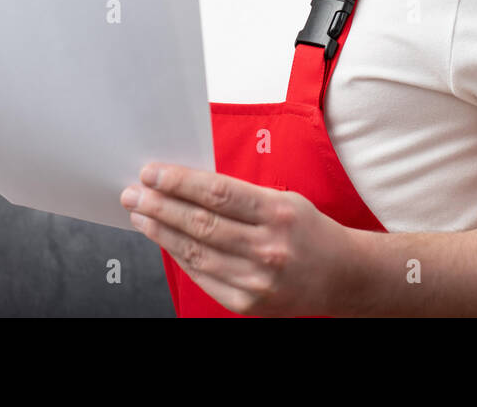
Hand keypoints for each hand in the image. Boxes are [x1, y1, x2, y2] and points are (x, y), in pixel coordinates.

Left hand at [121, 163, 358, 316]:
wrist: (342, 277)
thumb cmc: (308, 232)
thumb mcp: (284, 201)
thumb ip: (239, 197)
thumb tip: (186, 186)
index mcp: (278, 214)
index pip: (218, 193)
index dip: (180, 182)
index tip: (153, 172)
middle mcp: (268, 248)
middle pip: (200, 223)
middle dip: (160, 205)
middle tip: (134, 193)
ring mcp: (256, 280)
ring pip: (195, 251)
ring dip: (161, 231)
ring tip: (141, 215)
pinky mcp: (247, 304)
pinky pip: (203, 276)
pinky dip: (179, 256)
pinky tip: (164, 240)